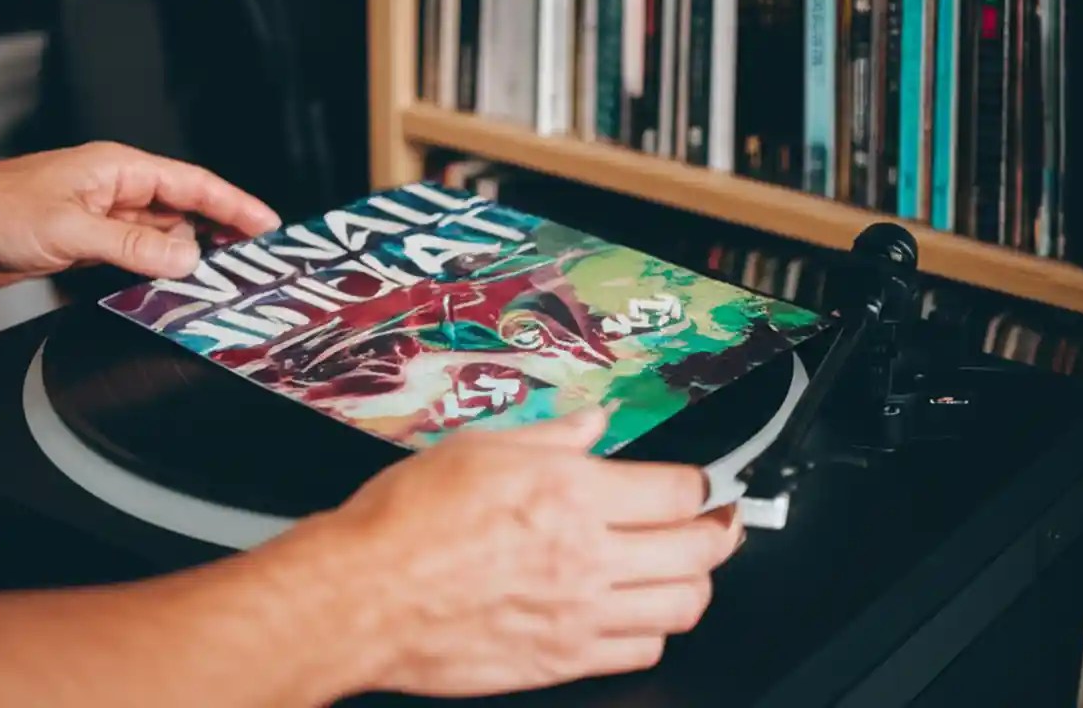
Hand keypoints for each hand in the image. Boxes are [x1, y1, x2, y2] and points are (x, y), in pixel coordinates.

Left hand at [0, 141, 280, 289]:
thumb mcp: (72, 229)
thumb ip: (134, 245)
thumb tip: (186, 257)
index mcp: (118, 170)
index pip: (194, 184)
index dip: (237, 204)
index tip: (269, 226)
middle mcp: (117, 193)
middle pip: (187, 212)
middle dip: (224, 235)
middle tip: (258, 262)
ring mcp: (105, 221)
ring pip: (165, 239)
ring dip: (191, 260)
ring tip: (223, 283)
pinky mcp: (90, 248)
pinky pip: (140, 260)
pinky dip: (160, 275)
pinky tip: (174, 291)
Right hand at [273, 408, 742, 702]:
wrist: (361, 596)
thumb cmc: (406, 521)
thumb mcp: (480, 448)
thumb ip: (553, 435)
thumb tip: (595, 422)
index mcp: (571, 493)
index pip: (679, 491)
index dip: (706, 485)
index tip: (708, 484)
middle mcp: (586, 556)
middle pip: (696, 550)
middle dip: (722, 532)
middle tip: (720, 522)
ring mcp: (578, 614)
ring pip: (681, 606)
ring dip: (696, 583)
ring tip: (688, 567)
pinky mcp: (560, 660)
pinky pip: (640, 651)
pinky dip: (653, 632)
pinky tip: (638, 613)